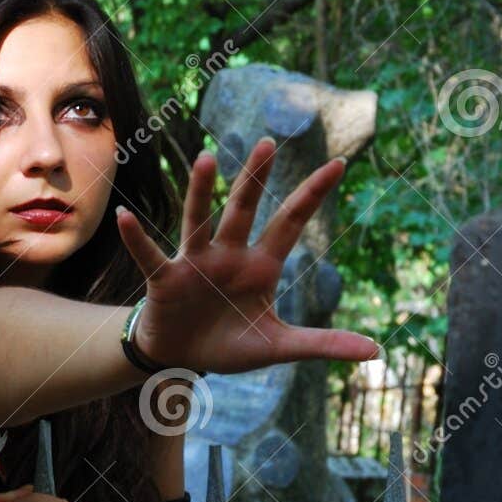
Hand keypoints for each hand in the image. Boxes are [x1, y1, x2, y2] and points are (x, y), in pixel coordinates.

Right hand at [113, 136, 381, 374]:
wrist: (183, 357)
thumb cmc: (230, 344)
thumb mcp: (279, 347)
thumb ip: (324, 344)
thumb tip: (376, 350)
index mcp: (261, 265)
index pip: (290, 221)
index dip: (312, 194)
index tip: (340, 164)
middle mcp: (229, 254)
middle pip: (243, 208)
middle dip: (256, 178)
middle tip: (270, 143)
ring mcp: (195, 262)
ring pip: (199, 220)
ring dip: (201, 191)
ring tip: (208, 159)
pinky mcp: (165, 279)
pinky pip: (150, 256)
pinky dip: (136, 239)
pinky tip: (125, 219)